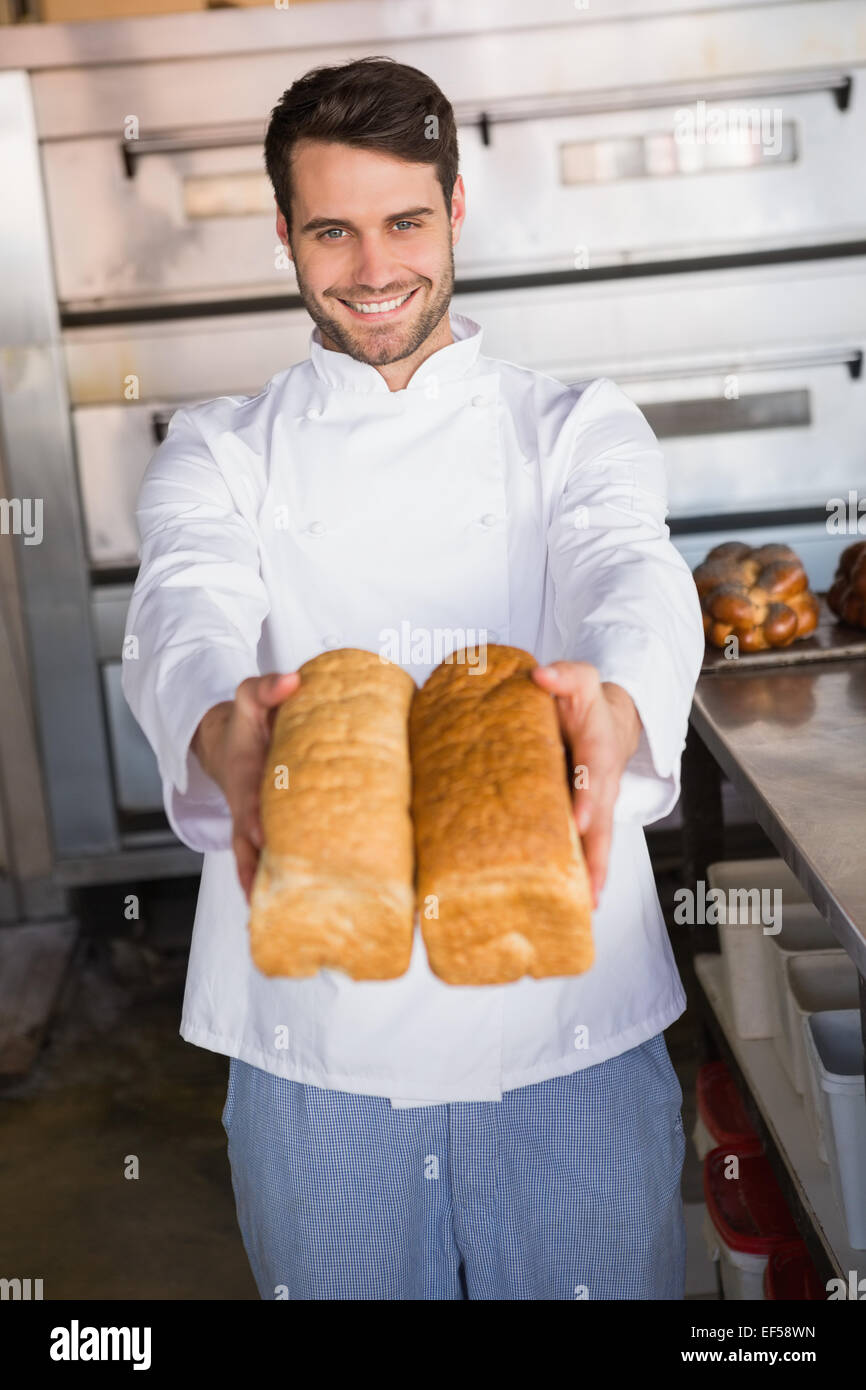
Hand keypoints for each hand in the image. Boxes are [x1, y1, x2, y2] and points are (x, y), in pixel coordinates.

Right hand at [191, 671, 300, 901]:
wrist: (231, 742)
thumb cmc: (246, 723)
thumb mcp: (249, 697)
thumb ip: (267, 687)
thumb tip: (293, 680)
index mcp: (244, 782)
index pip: (247, 806)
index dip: (253, 821)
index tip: (261, 834)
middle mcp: (247, 812)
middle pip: (248, 849)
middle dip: (258, 872)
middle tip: (274, 898)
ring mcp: (255, 828)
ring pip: (259, 864)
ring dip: (268, 890)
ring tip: (286, 918)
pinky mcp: (269, 834)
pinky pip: (273, 862)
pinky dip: (278, 885)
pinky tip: (299, 909)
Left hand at [530, 662, 640, 906]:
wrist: (611, 722)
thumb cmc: (586, 705)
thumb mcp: (580, 681)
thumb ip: (564, 675)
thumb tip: (540, 675)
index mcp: (598, 753)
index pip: (592, 776)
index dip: (587, 798)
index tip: (579, 821)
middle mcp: (601, 786)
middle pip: (602, 825)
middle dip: (596, 856)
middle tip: (589, 887)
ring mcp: (597, 808)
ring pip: (598, 846)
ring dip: (593, 876)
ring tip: (584, 908)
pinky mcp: (587, 822)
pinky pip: (588, 851)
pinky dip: (586, 877)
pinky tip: (577, 906)